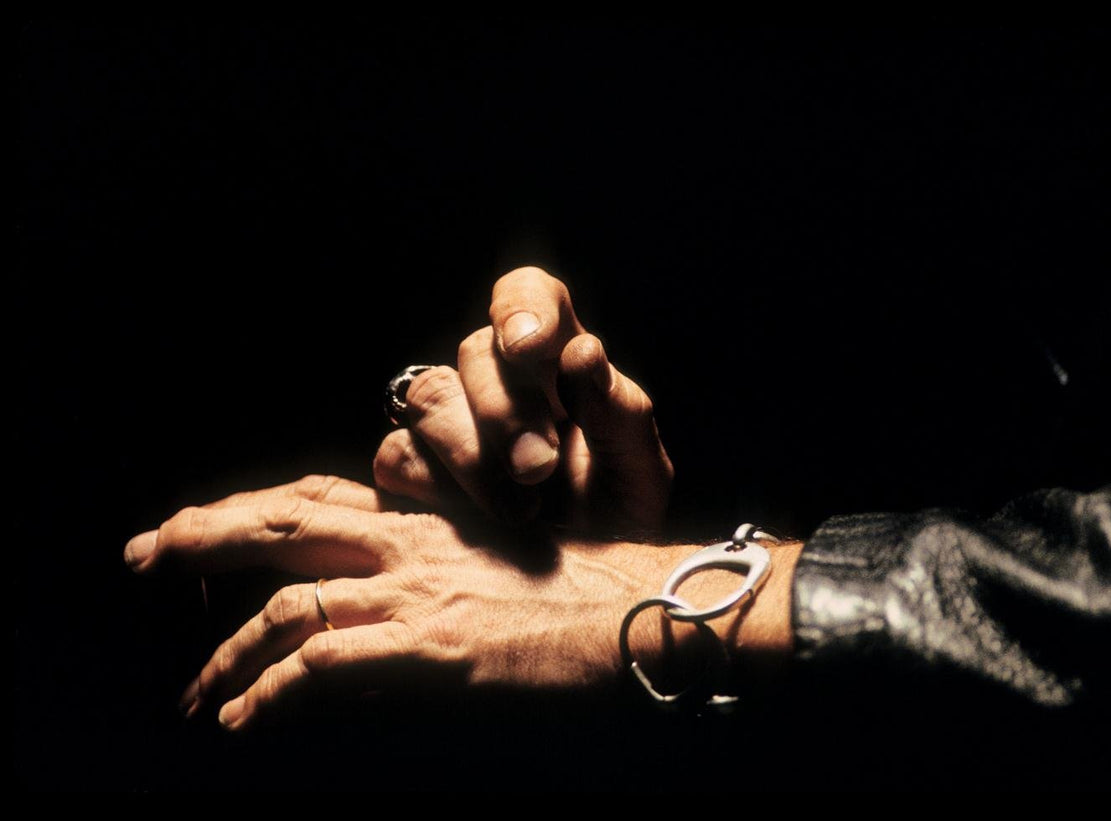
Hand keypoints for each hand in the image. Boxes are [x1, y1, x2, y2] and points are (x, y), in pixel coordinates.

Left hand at [124, 476, 798, 729]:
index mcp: (424, 522)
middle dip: (202, 533)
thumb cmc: (577, 593)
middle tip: (142, 555)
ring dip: (228, 651)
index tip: (194, 524)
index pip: (316, 495)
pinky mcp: (428, 648)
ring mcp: (415, 594)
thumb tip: (371, 609)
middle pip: (284, 519)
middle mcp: (409, 545)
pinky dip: (272, 693)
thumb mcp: (493, 568)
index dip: (246, 505)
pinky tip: (244, 720)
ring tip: (196, 692)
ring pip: (289, 602)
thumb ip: (429, 572)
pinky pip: (325, 665)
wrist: (634, 612)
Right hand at [373, 267, 672, 534]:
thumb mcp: (641, 469)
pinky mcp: (417, 468)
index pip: (527, 296)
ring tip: (521, 511)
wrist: (592, 586)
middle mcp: (498, 379)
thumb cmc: (620, 512)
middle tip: (538, 467)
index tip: (529, 345)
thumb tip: (583, 353)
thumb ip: (620, 413)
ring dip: (470, 456)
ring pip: (428, 400)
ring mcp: (451, 421)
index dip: (520, 307)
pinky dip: (435, 490)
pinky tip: (478, 521)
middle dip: (505, 412)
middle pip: (474, 352)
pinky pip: (398, 457)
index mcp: (557, 359)